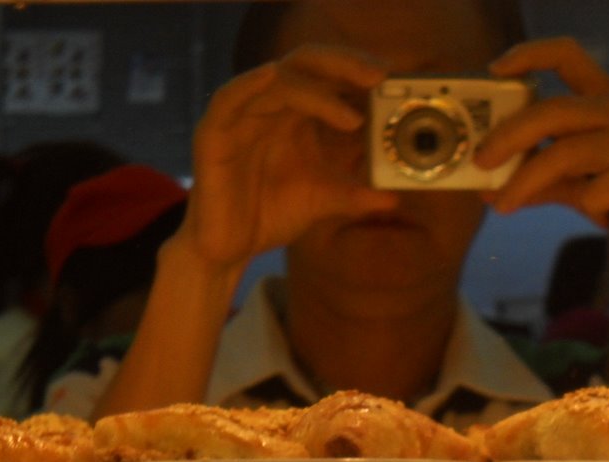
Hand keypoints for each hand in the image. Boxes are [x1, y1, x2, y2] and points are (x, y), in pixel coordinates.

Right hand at [181, 46, 398, 270]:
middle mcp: (270, 107)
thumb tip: (394, 195)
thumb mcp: (323, 201)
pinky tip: (272, 76)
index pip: (327, 76)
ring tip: (352, 119)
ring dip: (315, 91)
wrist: (231, 249)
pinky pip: (228, 98)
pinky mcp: (214, 133)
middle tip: (378, 76)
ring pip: (277, 80)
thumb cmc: (271, 215)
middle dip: (343, 65)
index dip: (356, 70)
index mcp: (295, 114)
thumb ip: (356, 194)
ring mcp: (241, 117)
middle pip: (305, 65)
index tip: (390, 78)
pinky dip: (249, 83)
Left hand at [474, 37, 608, 268]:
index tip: (495, 70)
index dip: (529, 54)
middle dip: (508, 136)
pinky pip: (589, 190)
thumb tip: (489, 188)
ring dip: (524, 181)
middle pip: (552, 109)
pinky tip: (599, 215)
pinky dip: (582, 205)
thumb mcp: (582, 183)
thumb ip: (542, 178)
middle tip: (481, 160)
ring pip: (562, 152)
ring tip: (502, 204)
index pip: (569, 55)